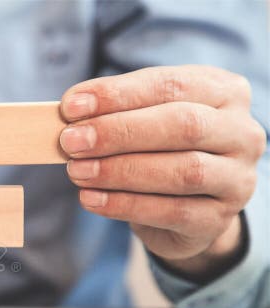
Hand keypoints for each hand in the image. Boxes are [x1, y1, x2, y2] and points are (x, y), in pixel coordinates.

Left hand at [59, 65, 265, 278]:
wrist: (186, 211)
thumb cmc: (160, 152)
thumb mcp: (144, 121)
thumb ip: (116, 112)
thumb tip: (70, 111)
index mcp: (224, 92)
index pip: (171, 85)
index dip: (118, 95)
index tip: (70, 107)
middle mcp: (241, 132)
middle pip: (183, 125)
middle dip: (119, 132)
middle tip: (71, 141)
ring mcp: (236, 178)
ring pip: (182, 171)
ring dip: (120, 171)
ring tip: (76, 171)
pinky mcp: (218, 219)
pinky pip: (171, 211)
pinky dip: (124, 204)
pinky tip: (90, 199)